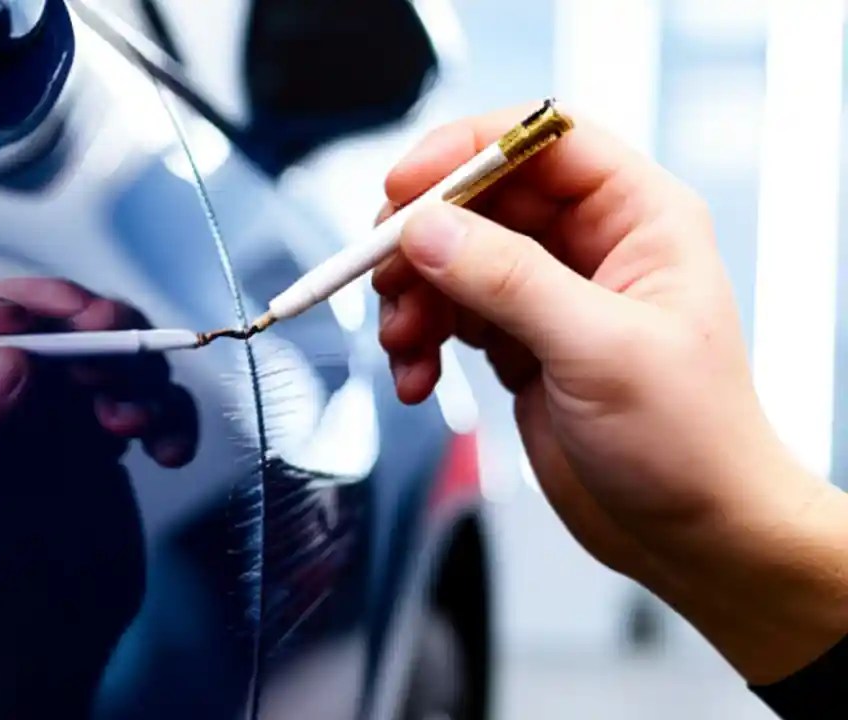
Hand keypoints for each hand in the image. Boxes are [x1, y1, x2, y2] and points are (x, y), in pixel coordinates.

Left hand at [0, 278, 198, 718]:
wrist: (46, 648)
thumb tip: (2, 355)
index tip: (10, 325)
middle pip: (5, 316)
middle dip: (60, 314)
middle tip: (105, 327)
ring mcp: (27, 404)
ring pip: (78, 338)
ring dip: (120, 357)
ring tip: (132, 418)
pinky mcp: (86, 422)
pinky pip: (131, 387)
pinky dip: (161, 407)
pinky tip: (166, 451)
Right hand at [375, 104, 847, 682]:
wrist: (692, 536)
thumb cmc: (689, 442)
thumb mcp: (599, 351)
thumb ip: (508, 280)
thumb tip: (427, 229)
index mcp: (639, 218)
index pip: (542, 142)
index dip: (466, 152)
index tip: (404, 187)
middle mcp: (592, 245)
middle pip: (481, 201)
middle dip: (422, 238)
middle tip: (384, 278)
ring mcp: (550, 295)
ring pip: (453, 259)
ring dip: (412, 296)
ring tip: (403, 343)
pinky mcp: (520, 343)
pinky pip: (448, 316)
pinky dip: (419, 342)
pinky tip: (416, 377)